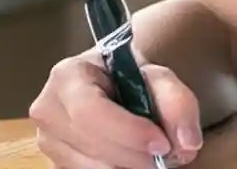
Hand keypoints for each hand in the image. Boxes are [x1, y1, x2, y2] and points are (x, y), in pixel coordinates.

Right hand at [29, 50, 203, 167]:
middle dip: (134, 155)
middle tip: (167, 155)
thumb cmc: (131, 77)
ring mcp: (48, 141)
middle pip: (91, 144)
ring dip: (128, 167)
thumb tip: (188, 142)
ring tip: (153, 156)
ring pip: (89, 167)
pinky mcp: (56, 163)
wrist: (113, 85)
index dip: (127, 132)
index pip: (90, 111)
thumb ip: (178, 102)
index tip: (162, 143)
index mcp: (68, 76)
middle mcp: (48, 110)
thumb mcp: (158, 77)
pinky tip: (134, 159)